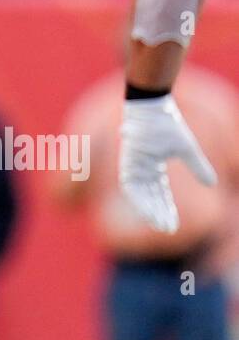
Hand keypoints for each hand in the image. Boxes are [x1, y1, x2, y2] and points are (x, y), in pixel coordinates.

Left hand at [119, 94, 216, 232]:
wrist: (153, 109)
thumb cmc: (169, 125)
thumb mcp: (187, 150)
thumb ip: (198, 167)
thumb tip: (212, 184)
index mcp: (155, 168)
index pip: (161, 194)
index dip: (168, 210)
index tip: (174, 226)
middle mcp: (142, 171)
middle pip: (151, 198)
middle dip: (159, 214)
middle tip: (167, 229)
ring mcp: (133, 168)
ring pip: (140, 196)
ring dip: (149, 210)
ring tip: (158, 223)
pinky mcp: (126, 164)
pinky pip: (130, 187)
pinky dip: (139, 199)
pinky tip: (147, 211)